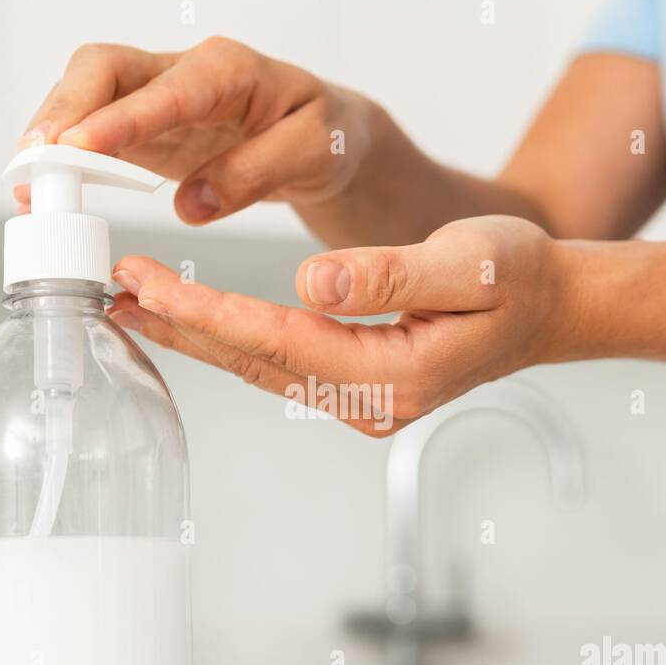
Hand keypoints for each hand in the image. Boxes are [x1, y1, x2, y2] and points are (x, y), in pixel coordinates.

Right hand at [17, 38, 375, 222]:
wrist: (326, 137)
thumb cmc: (323, 135)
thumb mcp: (311, 154)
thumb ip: (254, 174)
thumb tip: (190, 206)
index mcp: (229, 70)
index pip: (164, 88)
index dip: (118, 118)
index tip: (77, 147)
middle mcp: (184, 73)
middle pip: (104, 72)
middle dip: (62, 113)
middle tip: (32, 165)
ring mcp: (157, 99)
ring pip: (87, 97)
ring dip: (50, 137)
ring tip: (25, 186)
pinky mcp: (145, 129)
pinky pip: (92, 131)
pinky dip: (64, 158)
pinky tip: (42, 187)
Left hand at [109, 216, 587, 435]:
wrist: (551, 306)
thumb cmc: (519, 279)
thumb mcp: (470, 263)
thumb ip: (392, 274)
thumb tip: (313, 283)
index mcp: (394, 376)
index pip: (279, 341)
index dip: (208, 314)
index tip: (149, 286)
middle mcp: (369, 400)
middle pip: (256, 363)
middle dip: (183, 328)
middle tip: (114, 292)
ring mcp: (361, 398)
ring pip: (260, 366)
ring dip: (198, 336)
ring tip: (136, 304)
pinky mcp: (356, 383)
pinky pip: (279, 363)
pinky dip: (230, 338)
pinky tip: (196, 320)